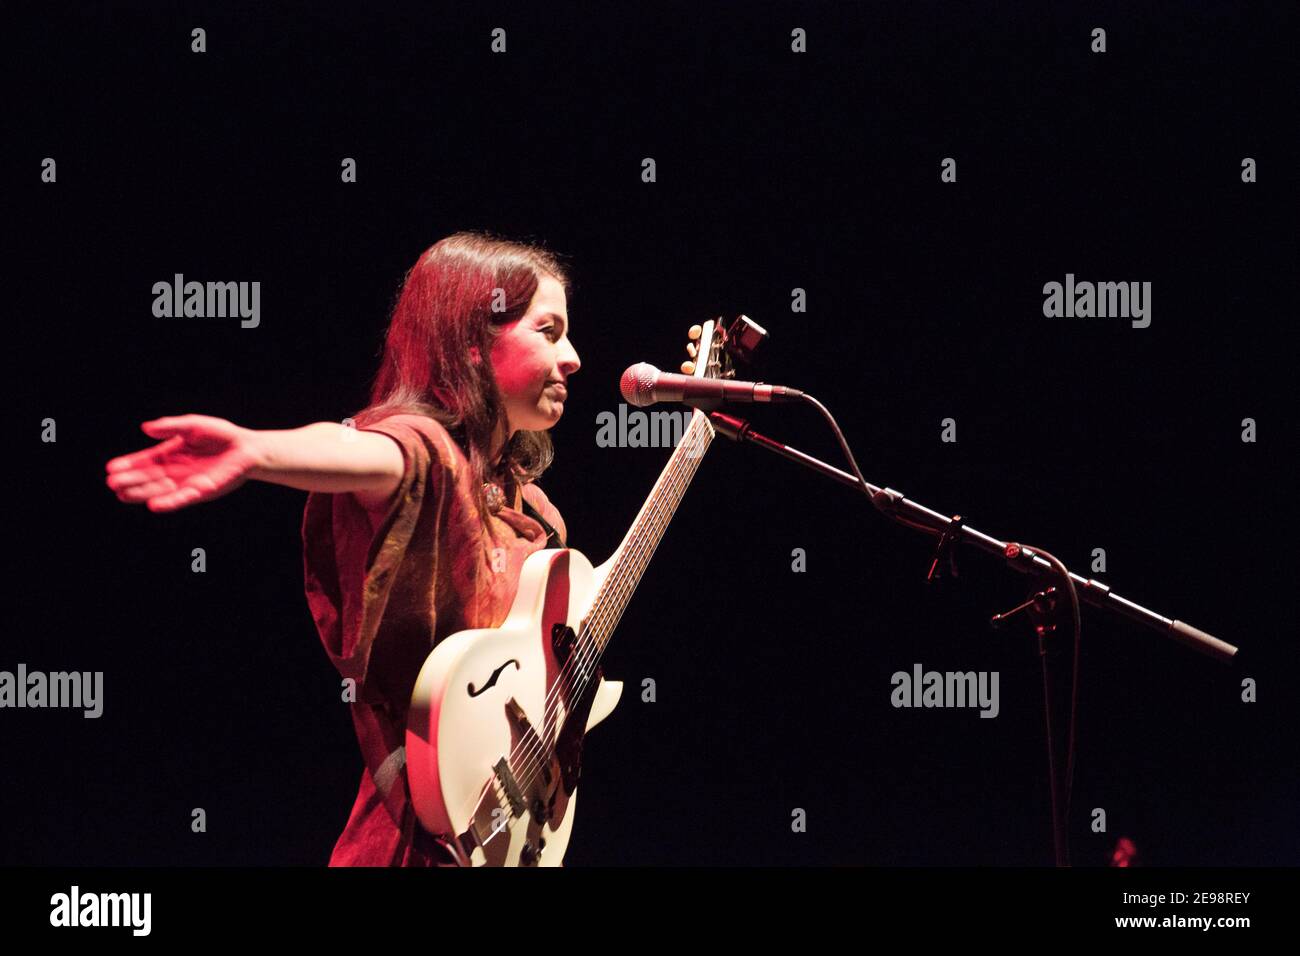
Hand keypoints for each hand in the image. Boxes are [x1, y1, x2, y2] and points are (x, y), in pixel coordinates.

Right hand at [105, 415, 263, 512]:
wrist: (247, 448)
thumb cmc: (221, 435)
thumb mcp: (192, 426)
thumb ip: (170, 427)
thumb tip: (145, 428)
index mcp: (170, 454)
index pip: (144, 461)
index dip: (128, 464)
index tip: (111, 468)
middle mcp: (175, 471)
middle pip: (147, 477)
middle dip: (130, 480)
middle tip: (112, 483)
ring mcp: (187, 482)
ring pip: (160, 490)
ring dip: (142, 493)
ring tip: (123, 494)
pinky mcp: (201, 491)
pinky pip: (182, 498)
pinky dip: (169, 502)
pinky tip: (153, 505)